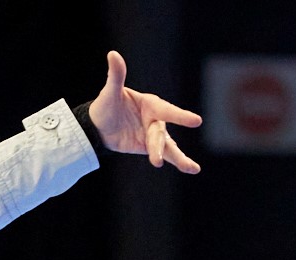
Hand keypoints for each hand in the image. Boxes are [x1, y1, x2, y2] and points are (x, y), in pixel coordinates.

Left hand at [89, 50, 201, 173]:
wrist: (98, 126)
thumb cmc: (105, 106)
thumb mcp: (109, 93)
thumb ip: (116, 76)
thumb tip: (113, 54)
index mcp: (150, 104)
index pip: (166, 110)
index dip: (180, 116)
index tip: (196, 122)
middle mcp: (155, 119)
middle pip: (160, 134)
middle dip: (158, 146)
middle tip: (157, 159)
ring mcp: (153, 134)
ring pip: (168, 146)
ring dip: (178, 158)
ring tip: (193, 169)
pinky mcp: (149, 147)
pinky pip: (164, 154)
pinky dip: (175, 160)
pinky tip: (190, 167)